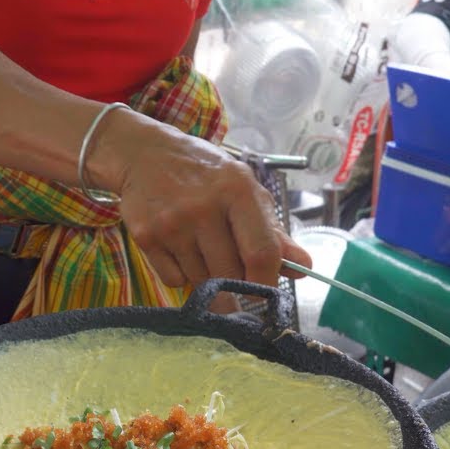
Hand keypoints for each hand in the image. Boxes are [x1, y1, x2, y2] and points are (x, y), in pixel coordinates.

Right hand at [93, 110, 312, 288]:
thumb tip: (304, 268)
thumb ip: (274, 232)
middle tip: (231, 273)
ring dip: (207, 280)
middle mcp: (203, 207)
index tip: (264, 293)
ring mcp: (172, 224)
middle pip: (230, 275)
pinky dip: (181, 275)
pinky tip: (180, 249)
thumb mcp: (244, 190)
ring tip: (202, 250)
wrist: (144, 154)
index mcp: (237, 191)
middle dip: (235, 285)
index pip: (261, 253)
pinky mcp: (146, 237)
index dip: (267, 282)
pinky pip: (173, 281)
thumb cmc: (204, 175)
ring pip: (201, 282)